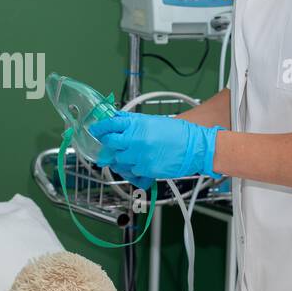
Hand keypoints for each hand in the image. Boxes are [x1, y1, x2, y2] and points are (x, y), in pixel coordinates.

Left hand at [89, 111, 223, 181]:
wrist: (195, 148)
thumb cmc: (178, 133)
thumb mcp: (153, 121)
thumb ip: (132, 122)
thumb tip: (115, 119)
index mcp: (137, 124)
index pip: (110, 125)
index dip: (100, 128)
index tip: (95, 130)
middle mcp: (135, 140)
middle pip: (110, 144)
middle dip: (107, 145)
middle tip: (109, 145)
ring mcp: (139, 156)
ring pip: (118, 160)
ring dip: (120, 158)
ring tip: (130, 155)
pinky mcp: (146, 170)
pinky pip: (132, 171)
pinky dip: (133, 168)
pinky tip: (141, 163)